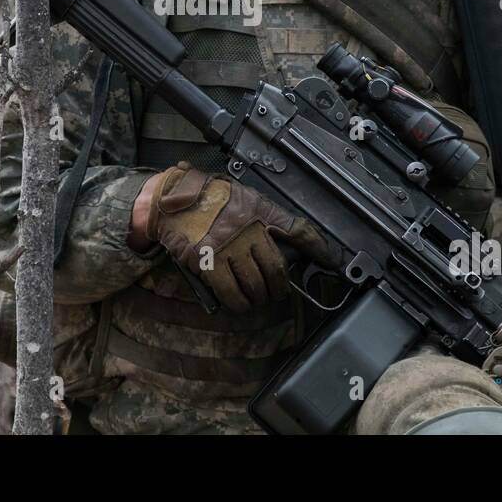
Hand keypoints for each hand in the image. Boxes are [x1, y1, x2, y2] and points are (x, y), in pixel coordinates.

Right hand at [130, 161, 338, 312]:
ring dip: (260, 297)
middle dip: (281, 286)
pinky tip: (240, 303)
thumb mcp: (241, 197)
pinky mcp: (208, 262)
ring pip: (257, 284)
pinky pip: (232, 293)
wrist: (169, 202)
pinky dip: (239, 303)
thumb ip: (262, 216)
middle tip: (278, 292)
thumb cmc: (206, 200)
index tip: (331, 261)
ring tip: (259, 298)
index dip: (319, 248)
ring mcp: (228, 246)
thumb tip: (285, 244)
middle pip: (278, 268)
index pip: (298, 230)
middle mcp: (247, 227)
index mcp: (258, 208)